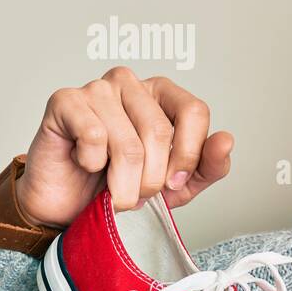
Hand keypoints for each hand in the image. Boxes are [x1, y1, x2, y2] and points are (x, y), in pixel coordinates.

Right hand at [16, 66, 232, 226]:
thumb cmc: (123, 185)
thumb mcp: (179, 184)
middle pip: (159, 131)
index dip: (188, 154)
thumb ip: (209, 165)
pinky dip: (92, 163)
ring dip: (123, 181)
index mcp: (163, 94)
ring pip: (127, 142)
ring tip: (113, 187)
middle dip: (152, 178)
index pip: (195, 111)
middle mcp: (131, 83)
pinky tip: (84, 162)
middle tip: (138, 193)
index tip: (174, 182)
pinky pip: (93, 136)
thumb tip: (226, 140)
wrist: (71, 207)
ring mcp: (97, 88)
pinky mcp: (65, 101)